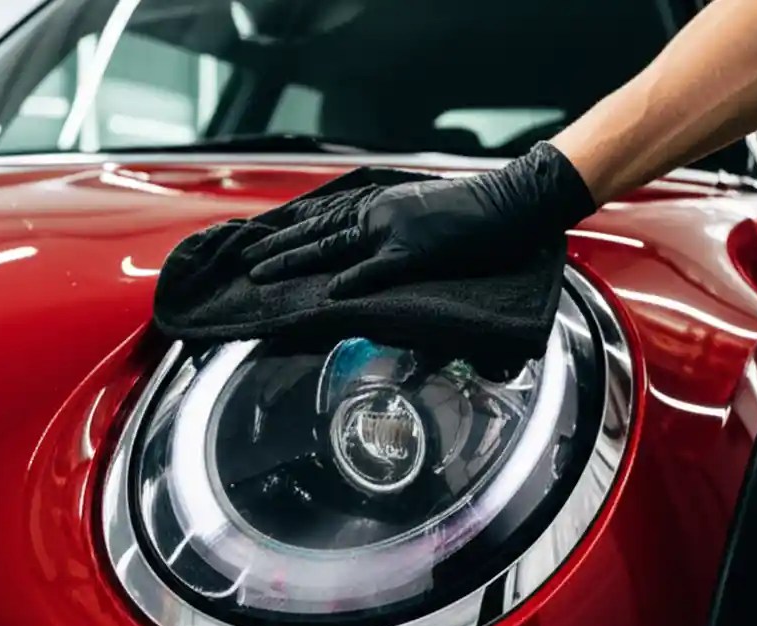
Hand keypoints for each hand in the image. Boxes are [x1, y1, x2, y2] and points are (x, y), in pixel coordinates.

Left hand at [243, 143, 596, 297]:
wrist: (510, 201)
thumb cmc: (471, 210)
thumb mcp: (422, 214)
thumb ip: (392, 229)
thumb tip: (372, 251)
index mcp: (379, 203)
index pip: (325, 215)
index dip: (291, 229)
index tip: (263, 237)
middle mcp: (377, 213)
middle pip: (316, 230)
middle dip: (278, 247)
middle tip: (246, 261)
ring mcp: (393, 231)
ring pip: (331, 246)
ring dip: (294, 261)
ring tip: (263, 274)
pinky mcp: (414, 251)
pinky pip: (375, 268)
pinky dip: (351, 279)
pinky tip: (328, 292)